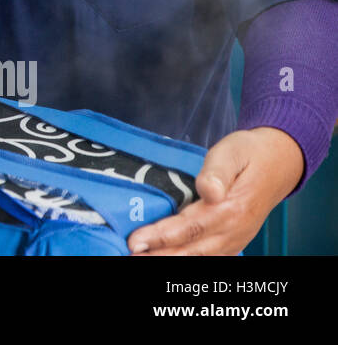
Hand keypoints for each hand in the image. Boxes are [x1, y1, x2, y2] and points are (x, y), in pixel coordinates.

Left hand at [128, 127, 303, 255]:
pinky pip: (210, 256)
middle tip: (131, 255)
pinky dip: (189, 259)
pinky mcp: (234, 240)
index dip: (161, 236)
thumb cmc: (249, 154)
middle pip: (192, 249)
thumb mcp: (231, 152)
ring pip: (200, 257)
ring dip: (171, 259)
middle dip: (159, 254)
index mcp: (231, 208)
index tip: (136, 241)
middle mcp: (234, 230)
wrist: (279, 162)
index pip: (190, 227)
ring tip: (143, 259)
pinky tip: (168, 257)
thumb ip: (216, 172)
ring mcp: (236, 238)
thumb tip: (208, 190)